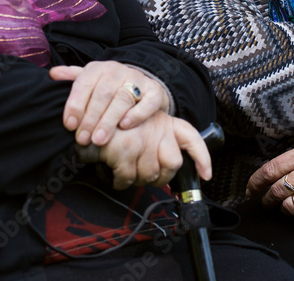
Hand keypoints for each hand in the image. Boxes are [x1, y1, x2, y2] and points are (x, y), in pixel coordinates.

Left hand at [50, 61, 169, 146]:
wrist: (141, 83)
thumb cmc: (107, 86)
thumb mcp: (90, 80)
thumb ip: (72, 77)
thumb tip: (52, 74)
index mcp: (98, 68)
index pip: (84, 83)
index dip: (75, 105)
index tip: (69, 125)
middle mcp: (117, 71)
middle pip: (103, 94)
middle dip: (91, 118)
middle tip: (83, 139)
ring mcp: (137, 80)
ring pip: (123, 99)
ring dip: (109, 120)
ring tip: (99, 140)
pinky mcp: (154, 91)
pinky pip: (147, 102)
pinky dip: (137, 114)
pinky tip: (125, 126)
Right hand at [80, 111, 211, 189]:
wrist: (88, 110)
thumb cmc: (114, 119)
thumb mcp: (140, 122)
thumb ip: (158, 139)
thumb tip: (178, 167)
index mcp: (164, 120)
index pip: (190, 138)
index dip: (201, 158)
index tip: (205, 175)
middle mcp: (157, 128)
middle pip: (172, 164)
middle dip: (159, 176)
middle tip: (144, 176)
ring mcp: (141, 139)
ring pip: (150, 174)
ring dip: (139, 180)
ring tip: (127, 174)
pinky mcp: (123, 151)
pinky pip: (128, 178)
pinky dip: (121, 181)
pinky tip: (115, 176)